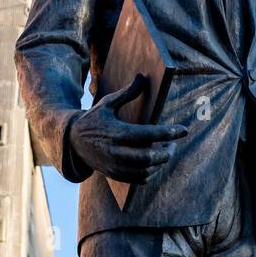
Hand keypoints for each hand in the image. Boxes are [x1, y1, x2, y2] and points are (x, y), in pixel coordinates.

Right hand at [68, 74, 187, 183]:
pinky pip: (138, 179)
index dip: (168, 133)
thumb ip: (127, 93)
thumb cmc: (93, 119)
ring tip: (166, 153)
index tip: (184, 130)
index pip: (148, 134)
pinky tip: (155, 164)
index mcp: (116, 132)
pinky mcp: (114, 174)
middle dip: (166, 152)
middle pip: (149, 157)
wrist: (71, 141)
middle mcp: (116, 151)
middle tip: (173, 145)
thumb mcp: (107, 103)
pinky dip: (151, 173)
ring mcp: (115, 165)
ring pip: (146, 171)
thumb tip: (142, 77)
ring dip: (160, 164)